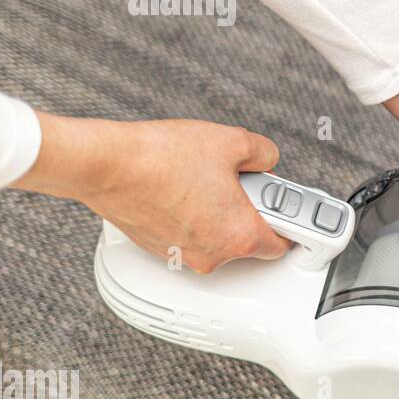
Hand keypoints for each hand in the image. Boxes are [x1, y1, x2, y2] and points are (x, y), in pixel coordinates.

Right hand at [13, 114, 290, 273]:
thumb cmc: (161, 157)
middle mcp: (212, 255)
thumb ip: (263, 154)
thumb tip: (266, 159)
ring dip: (218, 213)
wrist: (105, 164)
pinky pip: (188, 235)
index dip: (291, 224)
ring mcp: (182, 256)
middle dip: (250, 211)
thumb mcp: (232, 142)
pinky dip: (191, 216)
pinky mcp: (158, 249)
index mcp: (239, 236)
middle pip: (248, 240)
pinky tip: (181, 188)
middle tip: (242, 182)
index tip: (293, 212)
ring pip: (216, 237)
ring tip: (203, 179)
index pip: (283, 243)